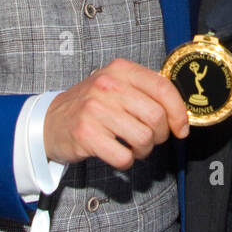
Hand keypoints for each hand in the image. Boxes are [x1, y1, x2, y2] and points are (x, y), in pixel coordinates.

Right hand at [44, 58, 188, 169]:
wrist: (50, 121)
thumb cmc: (90, 106)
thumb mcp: (115, 86)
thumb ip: (144, 92)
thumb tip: (180, 114)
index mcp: (120, 70)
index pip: (162, 87)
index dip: (178, 111)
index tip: (181, 128)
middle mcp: (107, 85)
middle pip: (156, 116)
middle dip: (160, 135)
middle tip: (150, 139)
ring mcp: (95, 110)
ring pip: (143, 138)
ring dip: (143, 150)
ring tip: (132, 147)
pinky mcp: (86, 134)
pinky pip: (124, 156)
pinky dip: (126, 161)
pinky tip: (117, 153)